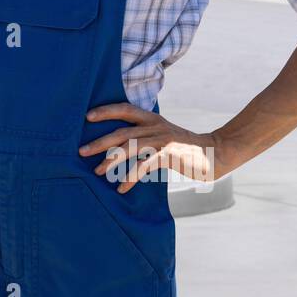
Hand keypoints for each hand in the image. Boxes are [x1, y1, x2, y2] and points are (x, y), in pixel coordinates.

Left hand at [78, 103, 226, 192]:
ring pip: (130, 147)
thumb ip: (145, 135)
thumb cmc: (184, 148)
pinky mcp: (169, 154)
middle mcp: (155, 126)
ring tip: (97, 172)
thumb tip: (120, 145)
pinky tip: (122, 188)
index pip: (125, 109)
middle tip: (82, 151)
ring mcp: (162, 139)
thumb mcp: (163, 135)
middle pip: (122, 132)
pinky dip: (130, 177)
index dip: (106, 111)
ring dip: (111, 161)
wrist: (214, 153)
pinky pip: (144, 166)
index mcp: (152, 118)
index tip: (87, 116)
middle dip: (100, 141)